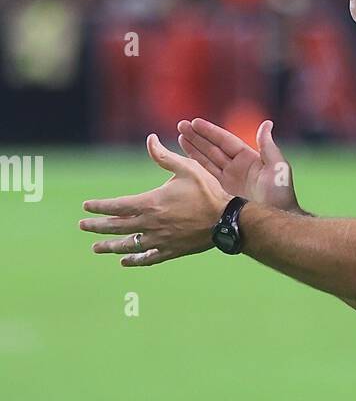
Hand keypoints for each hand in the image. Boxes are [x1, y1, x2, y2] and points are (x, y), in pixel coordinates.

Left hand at [79, 133, 228, 266]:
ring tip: (96, 248)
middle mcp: (151, 224)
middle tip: (83, 226)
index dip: (99, 206)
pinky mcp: (171, 251)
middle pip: (117, 227)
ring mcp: (160, 240)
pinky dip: (135, 260)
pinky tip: (125, 261)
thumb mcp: (187, 168)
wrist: (227, 220)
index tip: (86, 206)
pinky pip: (148, 258)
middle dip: (97, 226)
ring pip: (129, 245)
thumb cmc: (208, 191)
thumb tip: (149, 139)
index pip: (116, 206)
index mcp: (151, 203)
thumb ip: (164, 156)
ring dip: (110, 246)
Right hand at [177, 116, 299, 211]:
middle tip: (181, 126)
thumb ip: (268, 146)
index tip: (195, 122)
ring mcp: (228, 181)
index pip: (225, 141)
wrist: (273, 221)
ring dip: (193, 148)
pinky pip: (206, 177)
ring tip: (180, 136)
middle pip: (213, 148)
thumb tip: (266, 123)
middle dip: (197, 137)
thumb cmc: (280, 194)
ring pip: (207, 160)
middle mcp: (236, 168)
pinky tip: (184, 158)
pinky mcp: (222, 194)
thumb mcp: (277, 167)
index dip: (210, 132)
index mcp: (248, 158)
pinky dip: (195, 167)